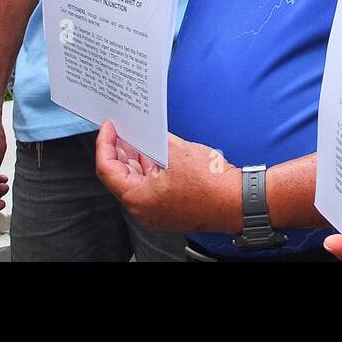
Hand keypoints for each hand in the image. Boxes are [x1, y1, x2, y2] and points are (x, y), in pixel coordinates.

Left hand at [94, 121, 239, 232]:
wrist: (236, 202)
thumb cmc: (210, 184)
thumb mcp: (177, 151)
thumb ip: (155, 141)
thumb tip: (147, 134)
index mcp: (137, 198)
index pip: (107, 169)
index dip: (105, 144)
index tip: (109, 128)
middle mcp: (142, 210)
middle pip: (120, 176)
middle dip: (120, 151)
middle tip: (122, 130)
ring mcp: (155, 213)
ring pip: (137, 182)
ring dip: (136, 159)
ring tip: (139, 138)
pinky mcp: (168, 210)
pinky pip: (151, 188)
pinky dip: (149, 170)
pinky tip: (155, 153)